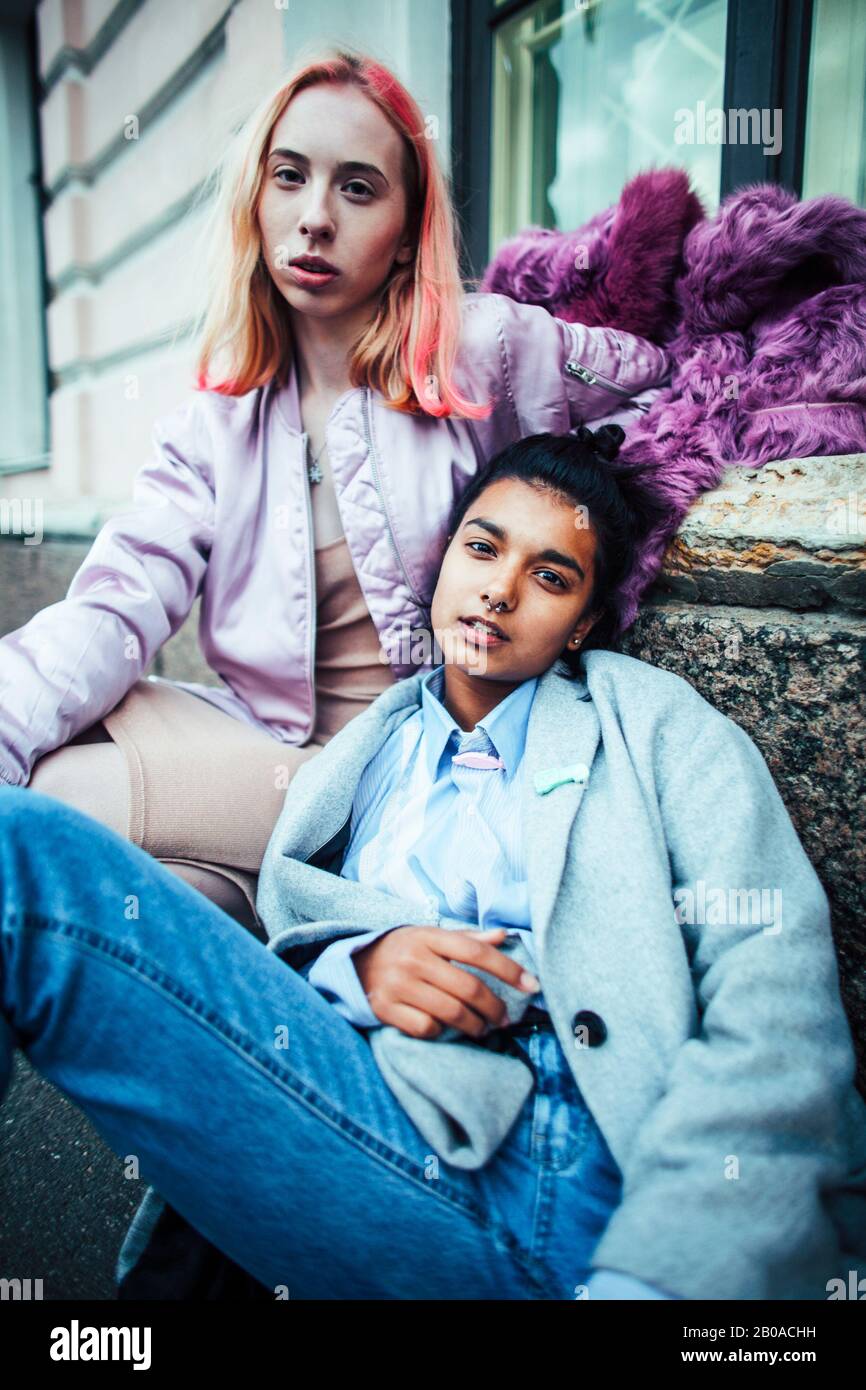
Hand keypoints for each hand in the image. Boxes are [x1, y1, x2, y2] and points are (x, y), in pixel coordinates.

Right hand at [353, 925, 539, 1038]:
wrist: (353, 964)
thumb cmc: (403, 950)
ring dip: (475, 1026)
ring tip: (484, 1029)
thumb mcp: (430, 936)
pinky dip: (442, 1032)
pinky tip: (446, 1029)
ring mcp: (398, 985)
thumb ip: (467, 939)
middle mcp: (413, 959)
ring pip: (451, 1012)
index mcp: (429, 936)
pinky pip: (426, 1028)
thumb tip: (503, 935)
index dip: (509, 969)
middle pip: (468, 988)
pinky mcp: (385, 1009)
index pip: (476, 951)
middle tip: (505, 1018)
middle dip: (495, 1008)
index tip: (532, 985)